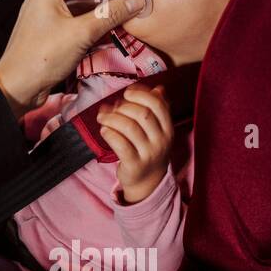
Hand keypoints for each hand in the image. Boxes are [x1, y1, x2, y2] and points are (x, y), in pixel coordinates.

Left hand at [0, 0, 144, 116]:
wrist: (18, 87)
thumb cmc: (38, 58)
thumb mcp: (82, 33)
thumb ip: (110, 14)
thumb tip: (132, 2)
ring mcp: (46, 16)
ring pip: (75, 1)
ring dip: (96, 5)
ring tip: (115, 13)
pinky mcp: (49, 33)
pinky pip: (72, 19)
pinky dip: (88, 21)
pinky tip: (102, 30)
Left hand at [97, 84, 173, 203]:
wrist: (148, 182)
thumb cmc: (148, 149)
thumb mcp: (158, 130)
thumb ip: (157, 109)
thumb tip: (158, 88)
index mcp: (168, 129)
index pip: (158, 105)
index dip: (141, 94)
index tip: (127, 93)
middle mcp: (161, 141)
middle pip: (142, 114)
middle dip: (123, 107)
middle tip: (110, 108)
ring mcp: (149, 154)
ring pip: (129, 127)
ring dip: (112, 118)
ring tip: (102, 117)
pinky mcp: (134, 165)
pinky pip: (120, 144)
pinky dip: (109, 134)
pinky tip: (104, 130)